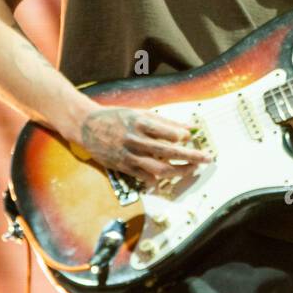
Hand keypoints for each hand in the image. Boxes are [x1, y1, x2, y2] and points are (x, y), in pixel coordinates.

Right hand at [74, 105, 211, 186]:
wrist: (86, 126)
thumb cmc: (117, 117)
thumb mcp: (140, 113)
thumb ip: (166, 121)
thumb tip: (189, 127)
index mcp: (139, 122)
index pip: (165, 131)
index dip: (181, 135)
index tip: (191, 137)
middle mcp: (135, 140)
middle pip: (167, 151)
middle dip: (190, 156)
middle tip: (206, 158)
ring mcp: (129, 156)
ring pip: (158, 168)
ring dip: (178, 171)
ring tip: (191, 169)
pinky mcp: (123, 167)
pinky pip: (144, 177)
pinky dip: (158, 179)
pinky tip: (169, 177)